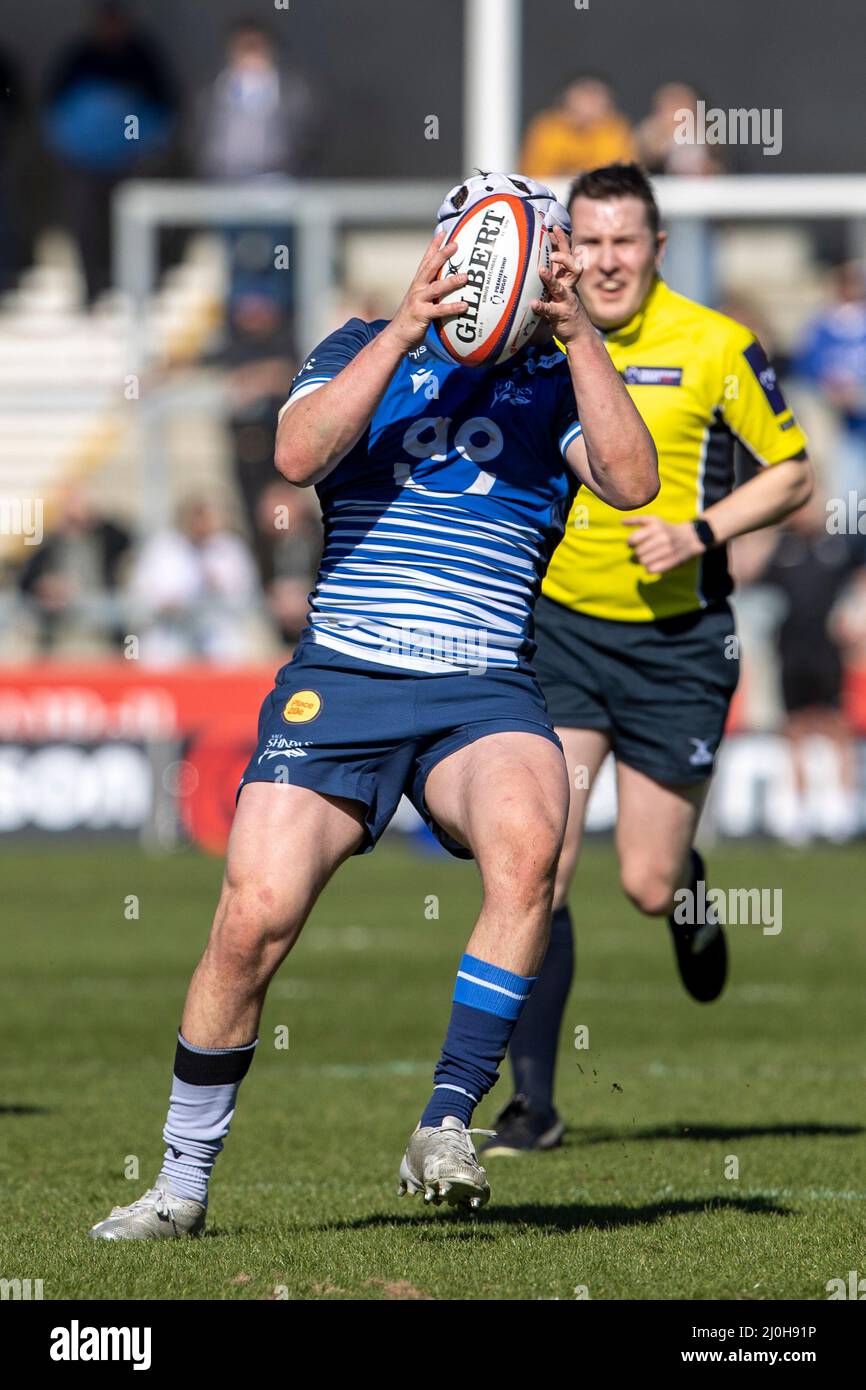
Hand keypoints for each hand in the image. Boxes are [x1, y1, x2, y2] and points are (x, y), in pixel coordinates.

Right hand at [387, 234, 468, 353]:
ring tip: (466, 276)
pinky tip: (465, 306)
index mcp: (417, 284)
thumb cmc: (412, 319)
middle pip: (430, 267)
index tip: (443, 233)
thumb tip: (450, 287)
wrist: (396, 336)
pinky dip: (452, 307)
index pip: (426, 260)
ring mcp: (418, 301)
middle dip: (442, 254)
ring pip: (436, 287)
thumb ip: (433, 293)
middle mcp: (417, 289)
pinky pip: (439, 310)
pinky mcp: (421, 315)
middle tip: (455, 244)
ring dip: (452, 281)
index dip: (434, 246)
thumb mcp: (421, 301)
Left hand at [531, 226, 588, 344]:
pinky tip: (533, 304)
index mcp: (566, 278)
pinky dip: (542, 306)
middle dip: (563, 254)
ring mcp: (565, 300)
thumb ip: (550, 277)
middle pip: (571, 266)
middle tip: (553, 248)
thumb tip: (534, 262)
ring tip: (540, 270)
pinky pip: (551, 309)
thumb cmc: (564, 308)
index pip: (568, 255)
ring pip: (560, 286)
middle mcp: (568, 286)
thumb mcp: (558, 290)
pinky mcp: (561, 314)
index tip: (554, 228)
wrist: (578, 333)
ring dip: (550, 278)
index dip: (563, 241)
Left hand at [623, 516, 705, 573]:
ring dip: (643, 561)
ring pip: (643, 562)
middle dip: (638, 552)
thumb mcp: (653, 520)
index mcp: (656, 527)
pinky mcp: (671, 562)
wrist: (690, 538)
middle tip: (644, 550)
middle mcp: (662, 538)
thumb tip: (621, 522)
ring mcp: (667, 551)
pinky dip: (649, 568)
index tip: (634, 543)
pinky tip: (653, 563)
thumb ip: (637, 520)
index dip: (630, 543)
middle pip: (638, 552)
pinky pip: (651, 570)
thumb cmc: (666, 529)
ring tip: (649, 557)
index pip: (633, 540)